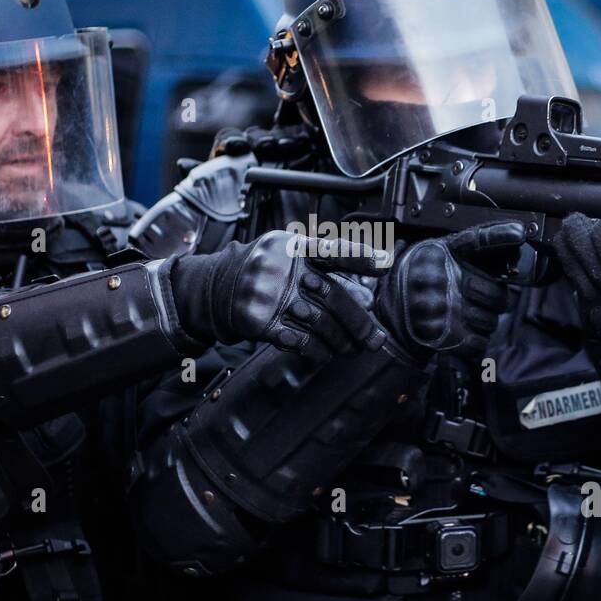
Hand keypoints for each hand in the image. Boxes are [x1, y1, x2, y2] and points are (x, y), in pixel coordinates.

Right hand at [167, 230, 389, 359]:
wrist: (215, 288)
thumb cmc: (266, 270)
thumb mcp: (292, 260)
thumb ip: (329, 275)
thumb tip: (367, 298)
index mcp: (293, 247)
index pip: (332, 250)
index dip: (359, 256)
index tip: (385, 266)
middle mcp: (280, 268)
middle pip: (332, 295)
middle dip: (359, 321)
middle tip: (376, 338)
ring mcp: (268, 295)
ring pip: (319, 322)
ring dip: (342, 340)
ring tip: (354, 348)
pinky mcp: (259, 322)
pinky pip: (298, 340)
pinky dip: (318, 350)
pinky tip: (328, 353)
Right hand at [374, 221, 523, 360]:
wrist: (391, 316)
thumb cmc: (422, 282)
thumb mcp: (436, 257)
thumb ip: (469, 251)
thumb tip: (513, 241)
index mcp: (438, 254)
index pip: (475, 241)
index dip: (499, 236)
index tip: (519, 234)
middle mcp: (437, 278)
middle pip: (496, 293)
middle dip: (497, 301)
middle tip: (485, 299)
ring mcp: (438, 308)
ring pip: (490, 321)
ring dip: (486, 322)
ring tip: (469, 315)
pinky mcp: (439, 334)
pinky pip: (479, 342)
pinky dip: (476, 341)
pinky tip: (463, 331)